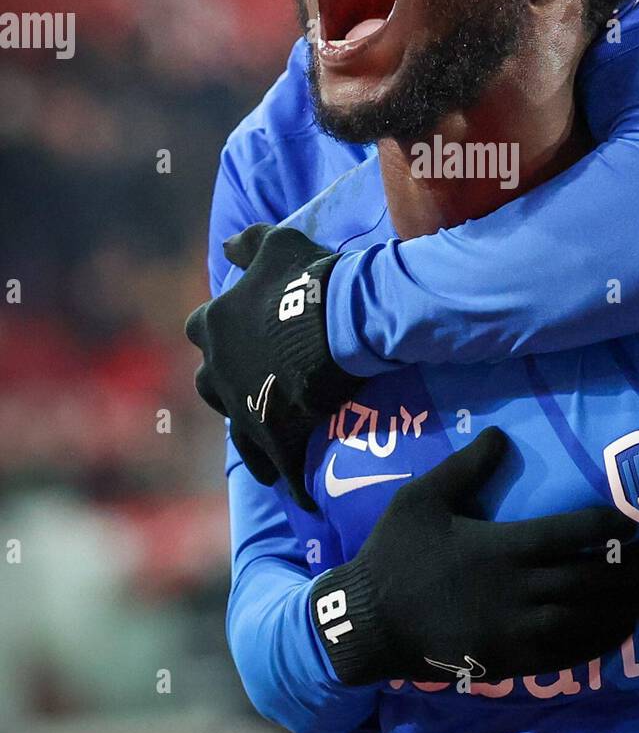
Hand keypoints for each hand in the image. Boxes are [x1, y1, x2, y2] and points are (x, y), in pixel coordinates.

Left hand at [185, 223, 359, 508]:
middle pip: (209, 383)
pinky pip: (272, 464)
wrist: (343, 323)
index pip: (201, 328)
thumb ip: (248, 243)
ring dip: (252, 434)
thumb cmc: (308, 279)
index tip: (243, 334)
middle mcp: (218, 369)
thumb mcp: (278, 243)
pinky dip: (287, 476)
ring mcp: (241, 406)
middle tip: (259, 383)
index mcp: (215, 324)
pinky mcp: (271, 436)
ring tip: (274, 443)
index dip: (221, 332)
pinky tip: (302, 489)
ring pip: (237, 431)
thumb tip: (226, 245)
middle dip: (228, 384)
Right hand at [310, 426, 638, 684]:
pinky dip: (597, 644)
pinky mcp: (508, 659)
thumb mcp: (423, 498)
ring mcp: (515, 630)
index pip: (571, 534)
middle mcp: (517, 589)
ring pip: (584, 620)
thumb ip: (467, 467)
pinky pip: (564, 654)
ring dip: (622, 609)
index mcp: (502, 546)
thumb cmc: (396, 553)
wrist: (369, 620)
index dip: (610, 528)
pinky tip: (616, 634)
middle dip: (631, 570)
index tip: (636, 522)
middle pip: (590, 580)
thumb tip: (502, 436)